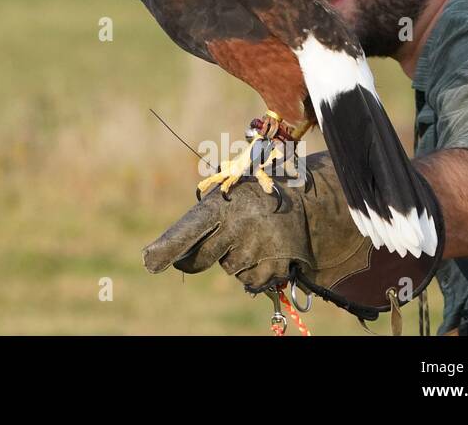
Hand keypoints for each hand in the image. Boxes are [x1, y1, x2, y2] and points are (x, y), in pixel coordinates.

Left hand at [142, 151, 443, 319]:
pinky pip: (252, 281)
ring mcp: (260, 247)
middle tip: (188, 256)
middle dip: (194, 258)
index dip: (168, 247)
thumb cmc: (266, 192)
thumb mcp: (237, 187)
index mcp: (225, 202)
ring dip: (233, 259)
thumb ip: (212, 211)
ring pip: (229, 269)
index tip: (149, 261)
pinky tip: (266, 252)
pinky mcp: (278, 264)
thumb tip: (180, 246)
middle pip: (203, 257)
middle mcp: (240, 225)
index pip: (189, 228)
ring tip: (253, 238)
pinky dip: (255, 272)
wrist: (319, 199)